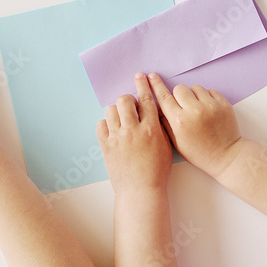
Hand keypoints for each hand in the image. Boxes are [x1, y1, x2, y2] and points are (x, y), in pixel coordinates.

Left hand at [97, 73, 172, 192]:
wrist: (141, 190)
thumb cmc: (157, 170)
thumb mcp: (166, 146)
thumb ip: (159, 126)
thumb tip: (153, 111)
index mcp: (151, 129)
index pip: (146, 99)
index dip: (143, 85)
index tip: (140, 76)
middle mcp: (133, 130)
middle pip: (125, 100)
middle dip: (127, 100)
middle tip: (130, 107)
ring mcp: (117, 137)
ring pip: (111, 110)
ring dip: (117, 112)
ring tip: (121, 121)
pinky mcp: (106, 145)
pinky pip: (100, 124)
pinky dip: (106, 125)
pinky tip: (113, 131)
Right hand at [150, 74, 241, 177]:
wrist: (226, 156)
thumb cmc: (199, 152)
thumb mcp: (176, 142)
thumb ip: (165, 122)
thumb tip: (156, 106)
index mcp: (180, 121)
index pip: (164, 97)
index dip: (156, 85)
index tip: (151, 76)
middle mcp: (194, 110)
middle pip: (179, 88)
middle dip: (179, 96)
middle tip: (184, 107)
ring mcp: (210, 106)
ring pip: (194, 87)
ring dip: (193, 95)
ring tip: (197, 109)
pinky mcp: (223, 103)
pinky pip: (209, 90)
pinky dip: (207, 97)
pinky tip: (207, 110)